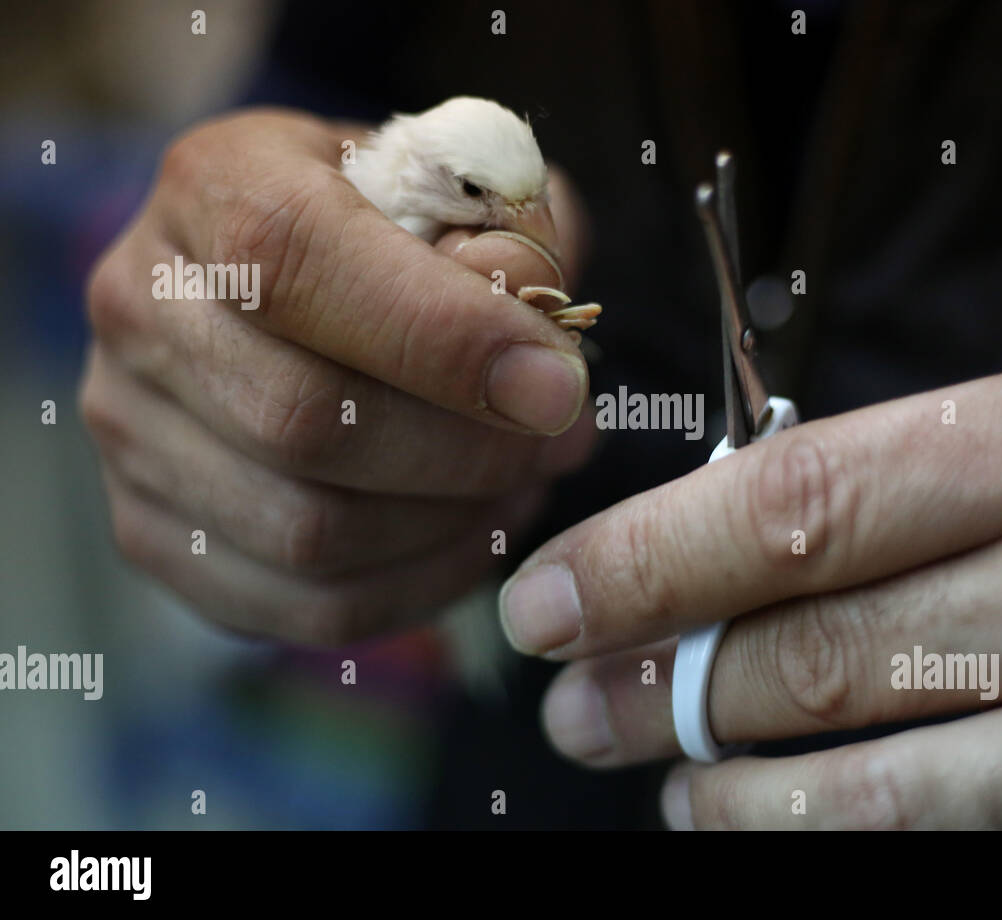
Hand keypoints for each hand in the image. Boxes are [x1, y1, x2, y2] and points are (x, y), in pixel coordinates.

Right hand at [81, 108, 596, 644]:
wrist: (306, 279)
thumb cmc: (405, 229)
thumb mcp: (466, 189)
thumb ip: (508, 233)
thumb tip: (533, 316)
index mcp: (214, 185)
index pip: (295, 261)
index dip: (441, 336)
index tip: (556, 386)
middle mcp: (143, 305)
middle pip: (303, 421)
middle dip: (467, 450)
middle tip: (560, 438)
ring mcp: (131, 429)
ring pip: (308, 531)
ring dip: (453, 522)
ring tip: (526, 480)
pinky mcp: (156, 531)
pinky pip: (305, 603)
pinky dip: (420, 583)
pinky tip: (479, 532)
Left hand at [499, 355, 1001, 827]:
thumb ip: (906, 478)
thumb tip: (727, 544)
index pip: (795, 500)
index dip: (647, 558)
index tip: (552, 594)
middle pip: (812, 648)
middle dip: (657, 684)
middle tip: (572, 697)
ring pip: (866, 781)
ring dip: (724, 788)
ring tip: (650, 778)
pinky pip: (945, 841)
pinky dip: (830, 839)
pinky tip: (766, 820)